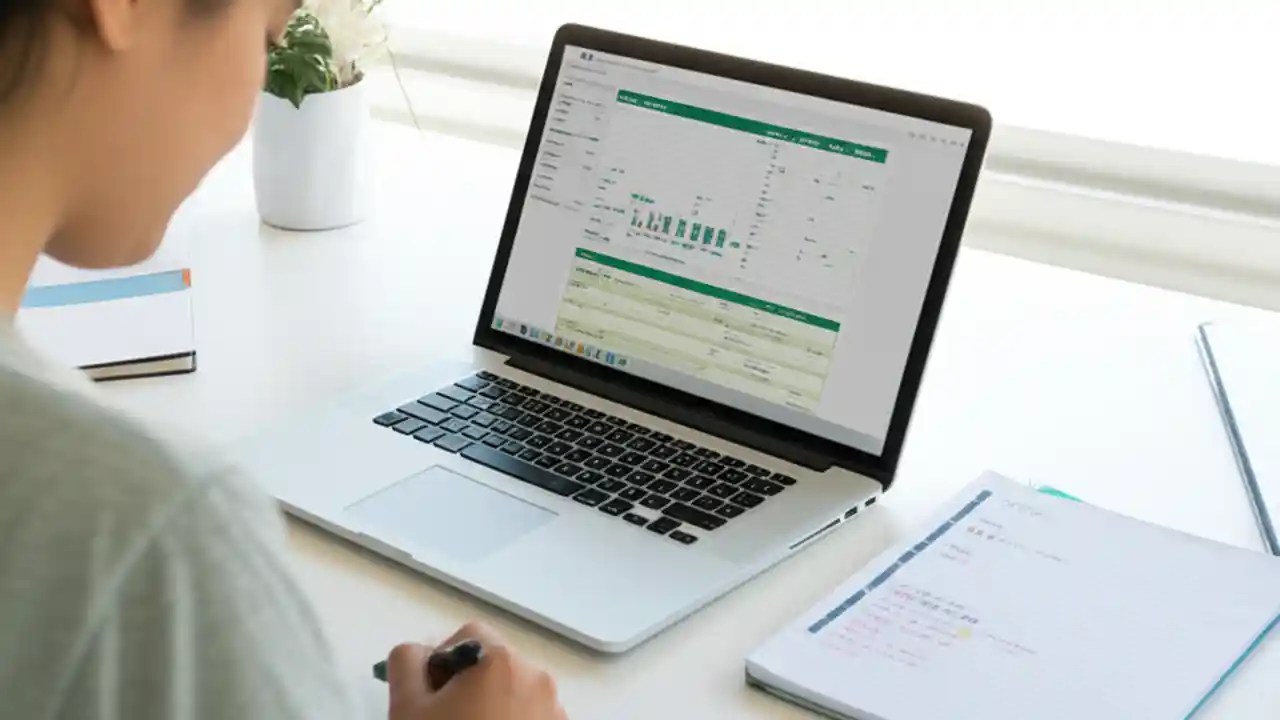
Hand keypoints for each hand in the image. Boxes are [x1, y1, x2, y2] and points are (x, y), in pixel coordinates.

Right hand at [386, 622, 567, 719]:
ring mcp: (554, 710)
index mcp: (500, 660)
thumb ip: (406, 663)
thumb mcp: (407, 707)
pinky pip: (532, 717)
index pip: (467, 636)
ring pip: (515, 692)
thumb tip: (418, 653)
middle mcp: (536, 676)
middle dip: (468, 684)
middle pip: (495, 664)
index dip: (442, 661)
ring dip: (492, 706)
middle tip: (445, 719)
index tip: (430, 695)